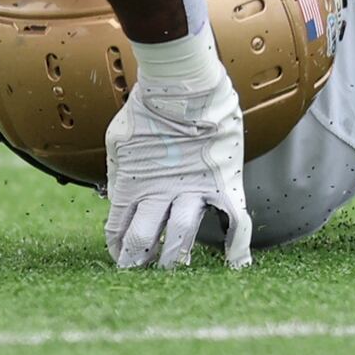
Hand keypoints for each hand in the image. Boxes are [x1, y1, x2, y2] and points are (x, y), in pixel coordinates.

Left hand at [105, 51, 252, 268]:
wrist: (183, 81)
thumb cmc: (146, 106)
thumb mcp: (118, 139)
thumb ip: (119, 173)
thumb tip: (117, 198)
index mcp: (132, 180)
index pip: (119, 226)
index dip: (117, 246)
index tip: (118, 257)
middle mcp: (161, 190)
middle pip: (146, 237)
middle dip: (138, 259)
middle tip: (137, 272)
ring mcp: (193, 188)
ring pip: (183, 235)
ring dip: (174, 257)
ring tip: (170, 271)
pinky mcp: (223, 182)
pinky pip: (235, 220)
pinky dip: (237, 245)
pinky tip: (234, 264)